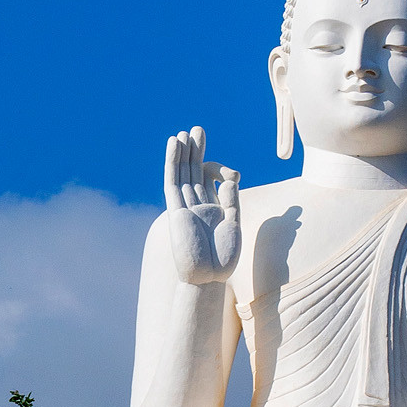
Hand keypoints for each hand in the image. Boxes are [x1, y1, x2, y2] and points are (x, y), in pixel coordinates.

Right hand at [164, 127, 240, 284]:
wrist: (208, 277)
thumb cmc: (224, 258)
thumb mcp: (234, 224)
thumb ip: (232, 201)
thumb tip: (230, 179)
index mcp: (213, 209)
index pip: (211, 180)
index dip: (217, 168)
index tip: (230, 172)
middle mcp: (197, 205)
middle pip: (194, 172)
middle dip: (196, 151)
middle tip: (198, 130)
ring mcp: (185, 207)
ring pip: (182, 174)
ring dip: (182, 153)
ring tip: (184, 133)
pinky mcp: (175, 210)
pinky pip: (172, 182)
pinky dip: (172, 162)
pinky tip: (174, 145)